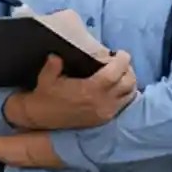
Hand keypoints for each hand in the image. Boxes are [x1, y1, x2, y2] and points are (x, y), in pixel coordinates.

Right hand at [6, 52, 137, 129]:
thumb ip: (54, 64)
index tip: (120, 52)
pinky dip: (125, 94)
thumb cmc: (45, 95)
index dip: (122, 60)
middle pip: (129, 83)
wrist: (42, 117)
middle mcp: (103, 102)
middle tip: (120, 62)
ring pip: (130, 95)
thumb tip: (58, 55)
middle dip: (128, 70)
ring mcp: (106, 112)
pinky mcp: (105, 119)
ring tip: (120, 74)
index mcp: (90, 90)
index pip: (116, 72)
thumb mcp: (46, 77)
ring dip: (129, 82)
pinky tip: (116, 88)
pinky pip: (123, 104)